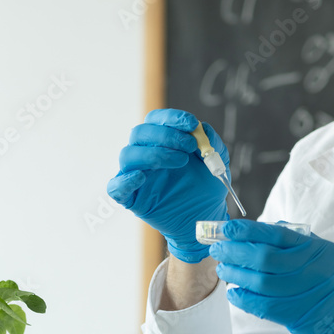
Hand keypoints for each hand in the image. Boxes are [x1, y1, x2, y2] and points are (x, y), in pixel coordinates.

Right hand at [107, 109, 229, 262]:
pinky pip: (115, 187)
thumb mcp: (218, 162)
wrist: (206, 215)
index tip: (191, 124)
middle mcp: (145, 155)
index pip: (155, 120)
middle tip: (190, 146)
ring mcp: (137, 175)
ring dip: (153, 154)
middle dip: (166, 135)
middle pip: (139, 133)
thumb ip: (212, 143)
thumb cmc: (206, 187)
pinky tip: (142, 177)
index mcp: (162, 142)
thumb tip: (202, 128)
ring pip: (127, 155)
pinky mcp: (132, 198)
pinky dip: (125, 180)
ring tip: (181, 162)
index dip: (171, 118)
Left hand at [210, 220, 333, 333]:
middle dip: (234, 251)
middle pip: (262, 257)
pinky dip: (244, 299)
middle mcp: (307, 269)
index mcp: (313, 248)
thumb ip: (297, 242)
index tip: (228, 228)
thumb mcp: (326, 251)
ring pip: (258, 282)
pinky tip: (234, 293)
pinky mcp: (296, 315)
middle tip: (218, 249)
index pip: (275, 234)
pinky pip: (262, 306)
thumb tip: (262, 232)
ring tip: (224, 270)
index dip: (247, 230)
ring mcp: (301, 293)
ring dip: (235, 275)